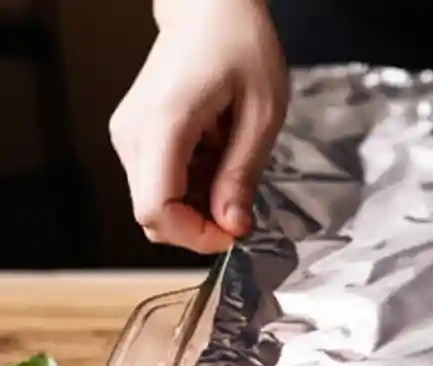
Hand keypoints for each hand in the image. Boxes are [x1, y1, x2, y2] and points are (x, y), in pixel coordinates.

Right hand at [109, 0, 286, 252]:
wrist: (209, 9)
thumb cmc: (241, 47)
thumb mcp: (262, 114)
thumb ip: (242, 173)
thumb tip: (233, 226)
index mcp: (164, 125)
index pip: (156, 210)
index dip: (196, 236)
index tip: (236, 231)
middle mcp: (134, 133)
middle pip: (152, 215)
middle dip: (200, 225)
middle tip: (243, 201)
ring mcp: (129, 134)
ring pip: (156, 201)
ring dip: (198, 203)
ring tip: (232, 162)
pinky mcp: (135, 135)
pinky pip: (158, 181)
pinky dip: (191, 185)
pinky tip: (217, 155)